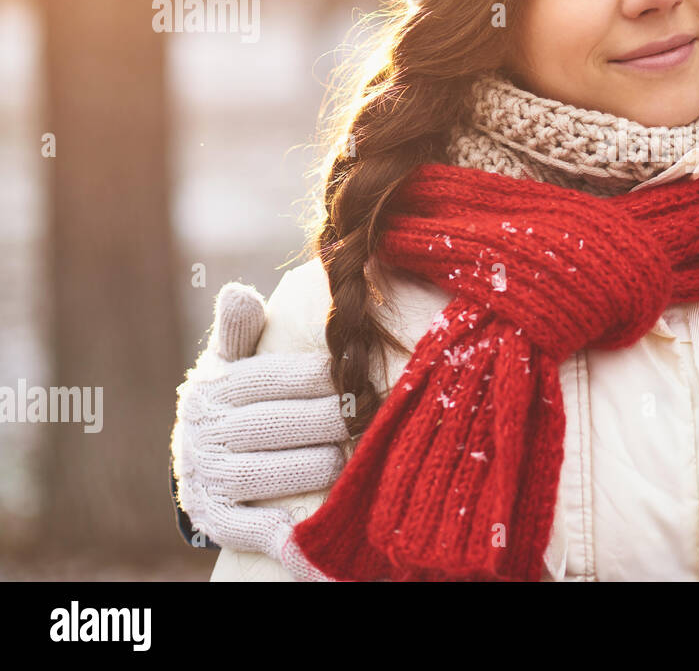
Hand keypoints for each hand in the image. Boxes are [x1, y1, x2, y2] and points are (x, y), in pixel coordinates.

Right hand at [172, 281, 349, 579]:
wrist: (203, 455)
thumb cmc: (239, 396)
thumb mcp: (234, 359)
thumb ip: (240, 330)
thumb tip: (237, 292)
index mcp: (214, 388)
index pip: (265, 377)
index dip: (313, 374)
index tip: (355, 369)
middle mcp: (204, 432)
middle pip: (269, 424)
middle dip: (323, 419)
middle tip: (367, 412)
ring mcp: (207, 476)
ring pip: (261, 473)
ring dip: (309, 467)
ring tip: (349, 459)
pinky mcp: (213, 518)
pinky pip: (243, 528)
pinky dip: (273, 533)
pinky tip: (305, 532)